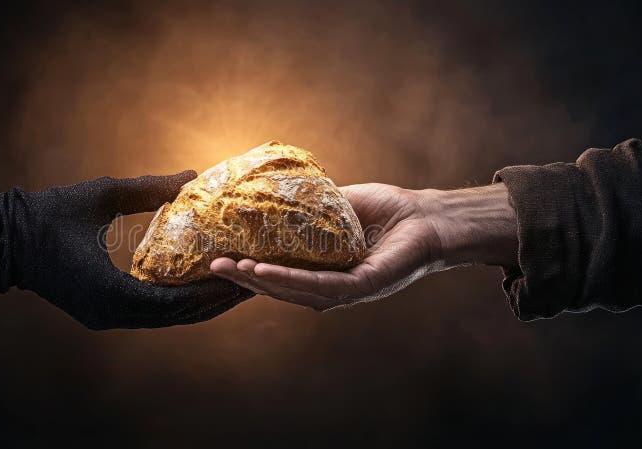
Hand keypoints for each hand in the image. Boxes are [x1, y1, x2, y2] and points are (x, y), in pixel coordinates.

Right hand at [13, 171, 253, 328]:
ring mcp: (106, 316)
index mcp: (110, 293)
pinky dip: (179, 300)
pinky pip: (152, 311)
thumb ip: (147, 188)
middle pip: (179, 316)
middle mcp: (112, 314)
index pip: (176, 302)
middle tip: (254, 282)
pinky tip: (200, 284)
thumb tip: (191, 175)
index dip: (213, 291)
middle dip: (217, 301)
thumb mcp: (100, 196)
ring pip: (167, 318)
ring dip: (201, 303)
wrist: (0, 240)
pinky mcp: (104, 311)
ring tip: (236, 285)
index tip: (245, 276)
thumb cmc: (46, 215)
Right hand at [210, 183, 516, 310]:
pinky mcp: (361, 286)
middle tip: (213, 265)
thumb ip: (307, 208)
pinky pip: (319, 284)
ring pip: (293, 290)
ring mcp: (346, 290)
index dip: (248, 268)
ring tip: (231, 267)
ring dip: (258, 280)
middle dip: (244, 277)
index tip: (218, 258)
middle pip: (279, 287)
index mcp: (322, 271)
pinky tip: (264, 271)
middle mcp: (331, 287)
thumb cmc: (387, 212)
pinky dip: (288, 278)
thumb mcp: (337, 206)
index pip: (278, 273)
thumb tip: (269, 192)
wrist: (428, 216)